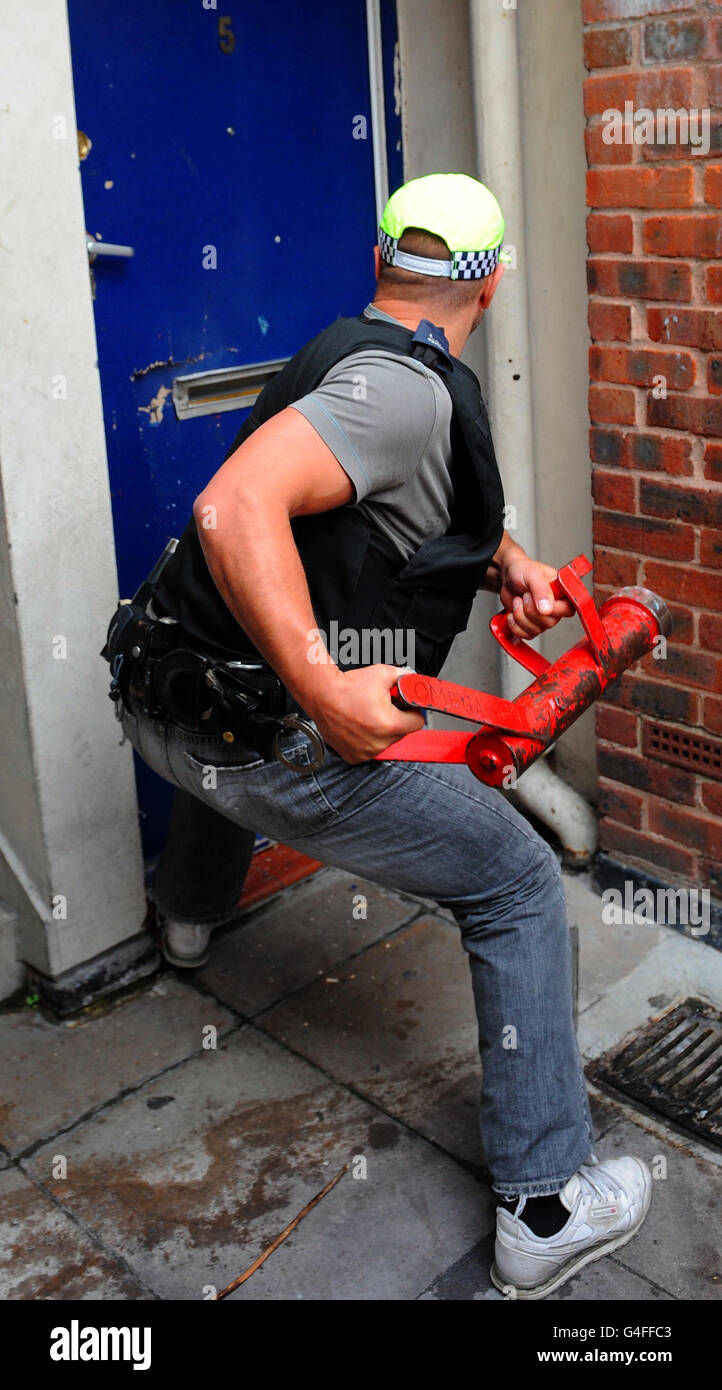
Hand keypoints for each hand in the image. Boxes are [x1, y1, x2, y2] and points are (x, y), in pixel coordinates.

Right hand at [306, 664, 423, 763]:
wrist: (322, 694)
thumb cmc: (348, 686)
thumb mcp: (383, 674)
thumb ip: (405, 678)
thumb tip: (415, 681)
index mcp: (390, 724)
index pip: (417, 722)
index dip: (412, 711)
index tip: (405, 706)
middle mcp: (379, 742)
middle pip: (401, 733)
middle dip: (396, 720)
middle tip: (383, 707)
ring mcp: (365, 752)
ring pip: (386, 742)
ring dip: (382, 731)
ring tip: (368, 715)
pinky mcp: (353, 756)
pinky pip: (369, 750)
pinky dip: (367, 740)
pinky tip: (359, 726)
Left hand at [500, 556, 572, 639]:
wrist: (507, 576)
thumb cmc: (523, 570)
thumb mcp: (533, 575)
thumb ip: (541, 591)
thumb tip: (547, 609)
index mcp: (562, 593)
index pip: (568, 609)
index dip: (553, 609)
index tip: (538, 601)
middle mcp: (555, 607)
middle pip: (549, 622)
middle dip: (530, 611)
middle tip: (524, 596)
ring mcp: (544, 617)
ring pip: (537, 630)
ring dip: (520, 617)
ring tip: (517, 601)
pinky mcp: (531, 624)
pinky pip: (526, 635)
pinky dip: (515, 626)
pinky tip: (512, 613)